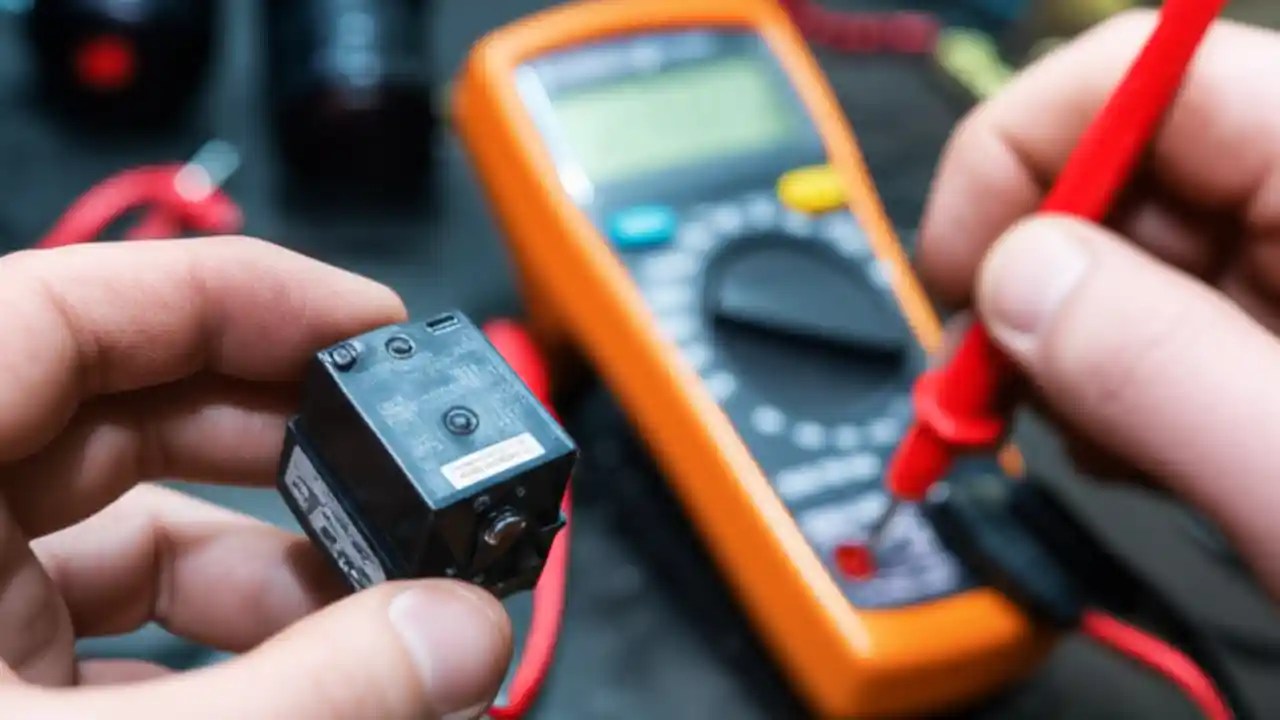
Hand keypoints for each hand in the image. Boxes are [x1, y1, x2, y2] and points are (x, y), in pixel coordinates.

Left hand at [0, 237, 512, 717]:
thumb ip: (307, 689)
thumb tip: (460, 633)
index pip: (62, 315)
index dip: (230, 294)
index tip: (365, 325)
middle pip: (123, 421)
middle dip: (285, 442)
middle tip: (402, 457)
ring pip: (135, 538)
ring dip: (278, 567)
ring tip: (388, 612)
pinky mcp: (1, 695)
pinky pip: (124, 629)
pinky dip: (230, 643)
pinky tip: (319, 682)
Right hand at [918, 11, 1279, 596]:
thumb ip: (1162, 369)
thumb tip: (1017, 282)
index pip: (1156, 76)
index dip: (1026, 151)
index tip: (958, 269)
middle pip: (1133, 171)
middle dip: (1034, 269)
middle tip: (986, 378)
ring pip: (1140, 253)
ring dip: (1070, 337)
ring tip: (1080, 427)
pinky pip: (1171, 322)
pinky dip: (1115, 378)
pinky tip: (1129, 437)